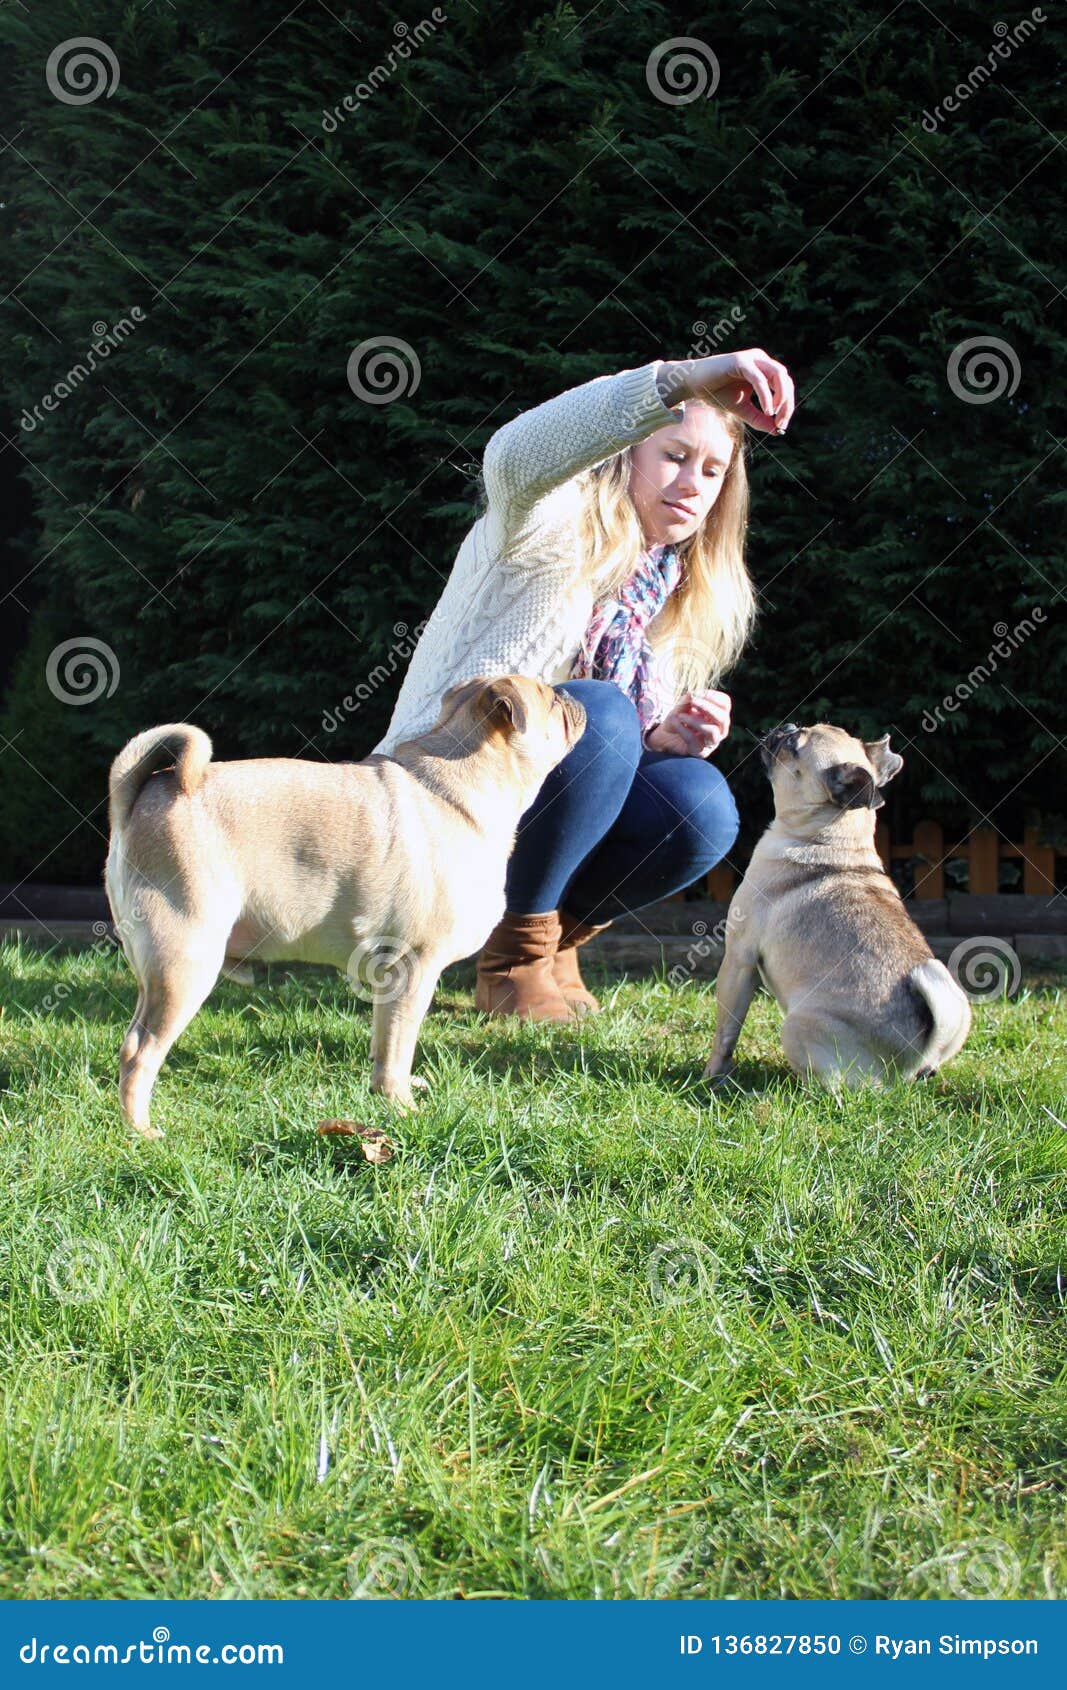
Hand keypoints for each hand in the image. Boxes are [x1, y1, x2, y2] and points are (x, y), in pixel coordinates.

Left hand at [645, 689, 731, 755]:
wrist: (664, 736)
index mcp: (718, 715)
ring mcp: (711, 742)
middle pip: (723, 718)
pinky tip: (675, 722)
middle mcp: (719, 729)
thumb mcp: (682, 705)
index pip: (725, 703)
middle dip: (708, 708)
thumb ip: (689, 699)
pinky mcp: (700, 752)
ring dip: (696, 721)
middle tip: (692, 701)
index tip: (696, 693)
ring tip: (681, 716)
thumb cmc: (677, 718)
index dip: (713, 696)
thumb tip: (694, 695)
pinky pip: (694, 741)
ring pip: (712, 731)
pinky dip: (683, 729)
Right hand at [668, 349, 794, 434]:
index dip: (787, 406)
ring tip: (775, 416)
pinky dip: (766, 395)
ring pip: (778, 375)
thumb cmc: (716, 392)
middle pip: (785, 380)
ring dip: (782, 397)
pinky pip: (759, 379)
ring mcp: (752, 358)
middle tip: (781, 424)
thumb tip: (777, 430)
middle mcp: (760, 360)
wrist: (692, 383)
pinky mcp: (741, 361)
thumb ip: (759, 418)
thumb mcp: (742, 409)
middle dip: (787, 403)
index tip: (781, 426)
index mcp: (763, 368)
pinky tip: (768, 410)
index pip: (784, 385)